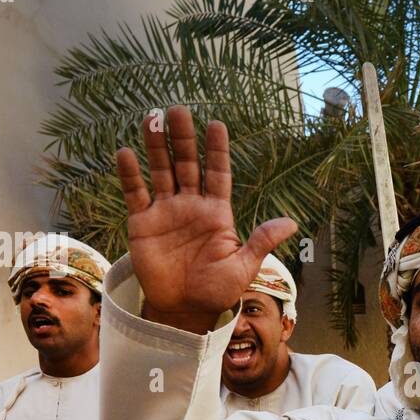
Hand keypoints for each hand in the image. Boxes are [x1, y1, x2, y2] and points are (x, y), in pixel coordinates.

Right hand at [116, 105, 296, 332]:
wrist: (185, 309)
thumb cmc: (217, 289)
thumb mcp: (244, 267)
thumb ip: (261, 241)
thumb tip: (292, 223)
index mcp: (217, 212)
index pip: (218, 173)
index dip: (217, 150)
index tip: (216, 125)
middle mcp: (191, 205)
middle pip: (186, 164)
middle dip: (183, 138)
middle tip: (179, 110)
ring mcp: (166, 211)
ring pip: (160, 171)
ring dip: (156, 146)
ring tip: (152, 118)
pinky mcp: (143, 222)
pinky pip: (136, 194)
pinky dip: (130, 175)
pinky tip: (127, 154)